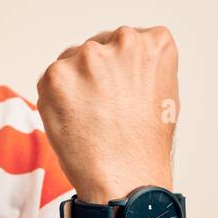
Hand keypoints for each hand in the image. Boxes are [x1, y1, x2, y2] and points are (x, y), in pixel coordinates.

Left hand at [36, 25, 177, 202]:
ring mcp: (87, 56)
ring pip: (72, 63)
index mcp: (154, 42)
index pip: (126, 43)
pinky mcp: (56, 75)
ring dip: (75, 85)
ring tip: (92, 118)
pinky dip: (57, 100)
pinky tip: (75, 121)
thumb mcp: (166, 92)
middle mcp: (122, 40)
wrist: (124, 178)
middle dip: (97, 75)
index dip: (121, 72)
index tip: (124, 94)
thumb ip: (143, 64)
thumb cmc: (145, 144)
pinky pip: (51, 81)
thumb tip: (120, 57)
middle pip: (98, 48)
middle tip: (106, 110)